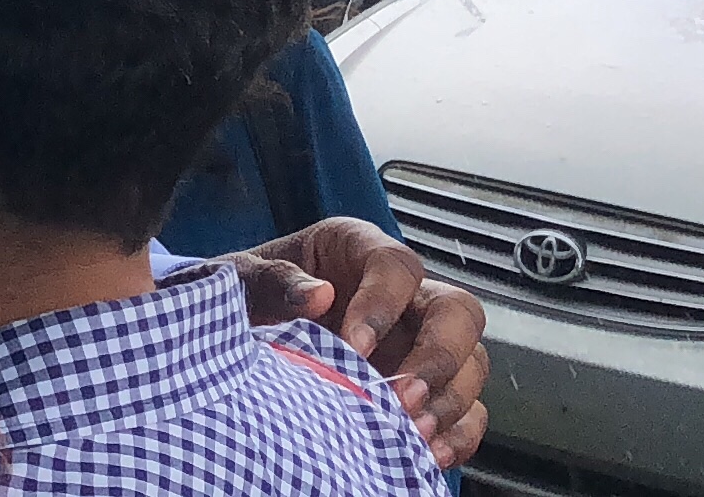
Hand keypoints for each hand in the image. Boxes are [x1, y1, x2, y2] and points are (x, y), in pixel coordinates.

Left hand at [226, 218, 490, 469]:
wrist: (232, 346)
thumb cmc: (244, 301)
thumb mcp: (243, 282)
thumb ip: (273, 281)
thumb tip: (317, 294)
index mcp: (356, 251)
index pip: (397, 266)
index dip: (384, 304)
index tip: (354, 346)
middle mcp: (401, 296)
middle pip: (457, 311)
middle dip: (439, 356)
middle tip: (402, 396)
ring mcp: (417, 343)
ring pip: (471, 362)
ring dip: (449, 400)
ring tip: (411, 431)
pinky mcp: (424, 389)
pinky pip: (467, 409)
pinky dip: (457, 434)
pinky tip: (427, 452)